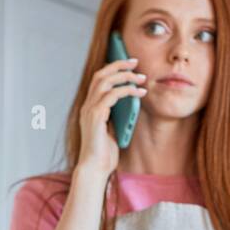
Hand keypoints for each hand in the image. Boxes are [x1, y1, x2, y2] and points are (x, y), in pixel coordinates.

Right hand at [74, 58, 146, 179]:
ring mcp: (90, 110)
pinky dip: (128, 91)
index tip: (128, 63)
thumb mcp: (113, 129)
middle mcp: (87, 106)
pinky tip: (140, 92)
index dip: (113, 68)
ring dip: (125, 76)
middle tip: (136, 62)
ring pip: (105, 81)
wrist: (95, 168)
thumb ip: (116, 114)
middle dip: (119, 65)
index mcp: (90, 108)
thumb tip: (130, 100)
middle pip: (100, 75)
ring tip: (141, 77)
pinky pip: (112, 95)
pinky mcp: (96, 116)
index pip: (98, 80)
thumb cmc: (104, 153)